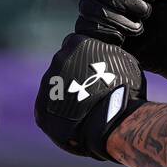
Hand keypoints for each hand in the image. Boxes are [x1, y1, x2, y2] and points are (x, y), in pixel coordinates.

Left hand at [34, 33, 146, 160]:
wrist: (113, 123)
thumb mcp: (124, 60)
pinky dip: (60, 112)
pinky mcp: (41, 109)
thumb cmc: (125, 89)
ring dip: (66, 92)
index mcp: (77, 44)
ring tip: (84, 107)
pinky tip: (76, 119)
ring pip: (55, 86)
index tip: (93, 66)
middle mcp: (58, 60)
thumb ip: (107, 53)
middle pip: (63, 64)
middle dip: (73, 73)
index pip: (75, 43)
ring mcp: (47, 85)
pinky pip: (49, 107)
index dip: (84, 55)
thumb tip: (104, 55)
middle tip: (90, 88)